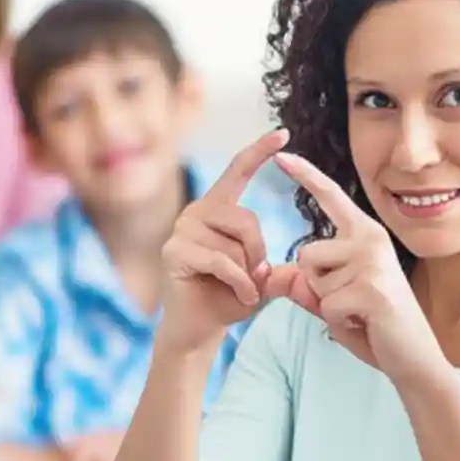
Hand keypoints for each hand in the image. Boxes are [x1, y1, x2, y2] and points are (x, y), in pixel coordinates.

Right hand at [160, 130, 288, 352]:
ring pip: (235, 244)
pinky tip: (240, 296)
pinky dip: (239, 283)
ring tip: (241, 288)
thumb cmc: (230, 297)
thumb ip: (271, 260)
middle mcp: (195, 211)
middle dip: (259, 253)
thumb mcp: (259, 274)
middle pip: (247, 219)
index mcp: (217, 208)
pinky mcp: (174, 252)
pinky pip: (221, 261)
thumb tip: (285, 268)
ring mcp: (181, 230)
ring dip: (249, 274)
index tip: (283, 133)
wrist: (200, 328)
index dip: (259, 152)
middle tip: (255, 276)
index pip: (237, 171)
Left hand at [271, 152, 447, 386]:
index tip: (282, 154)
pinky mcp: (371, 289)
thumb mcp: (331, 301)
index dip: (305, 174)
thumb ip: (303, 285)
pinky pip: (325, 305)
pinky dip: (337, 321)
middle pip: (305, 254)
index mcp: (364, 234)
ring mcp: (373, 262)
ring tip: (358, 310)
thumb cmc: (372, 325)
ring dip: (326, 304)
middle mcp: (371, 239)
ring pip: (312, 280)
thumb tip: (270, 276)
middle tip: (350, 301)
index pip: (330, 197)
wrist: (414, 358)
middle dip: (315, 286)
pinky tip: (364, 322)